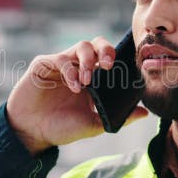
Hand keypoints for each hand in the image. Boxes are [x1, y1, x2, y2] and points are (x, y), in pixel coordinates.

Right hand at [6, 36, 148, 155]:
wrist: (32, 133)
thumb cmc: (61, 128)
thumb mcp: (94, 125)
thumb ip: (119, 118)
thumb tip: (145, 113)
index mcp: (93, 78)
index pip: (108, 58)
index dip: (118, 58)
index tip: (126, 68)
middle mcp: (79, 67)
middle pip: (97, 44)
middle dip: (106, 50)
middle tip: (108, 65)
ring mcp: (62, 64)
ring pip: (81, 46)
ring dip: (88, 60)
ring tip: (88, 81)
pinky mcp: (44, 64)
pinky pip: (61, 58)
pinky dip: (70, 70)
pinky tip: (75, 86)